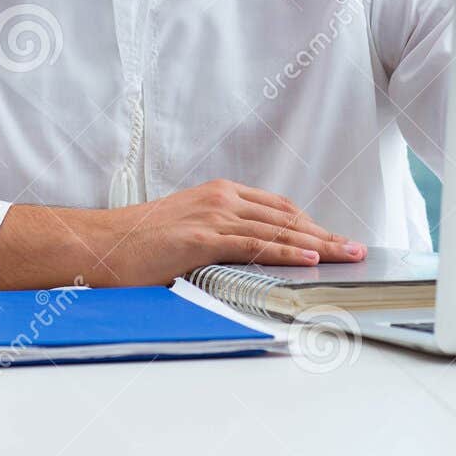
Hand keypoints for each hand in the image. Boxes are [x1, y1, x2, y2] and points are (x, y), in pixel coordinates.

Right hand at [96, 178, 367, 285]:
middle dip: (326, 234)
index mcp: (219, 194)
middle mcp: (221, 198)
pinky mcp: (202, 237)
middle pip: (288, 216)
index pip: (279, 208)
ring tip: (347, 256)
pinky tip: (310, 259)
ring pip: (279, 228)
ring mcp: (213, 215)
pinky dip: (287, 251)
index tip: (336, 240)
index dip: (312, 225)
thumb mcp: (188, 233)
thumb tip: (252, 261)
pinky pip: (255, 244)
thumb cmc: (137, 245)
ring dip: (319, 245)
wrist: (99, 245)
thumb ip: (221, 239)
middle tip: (357, 250)